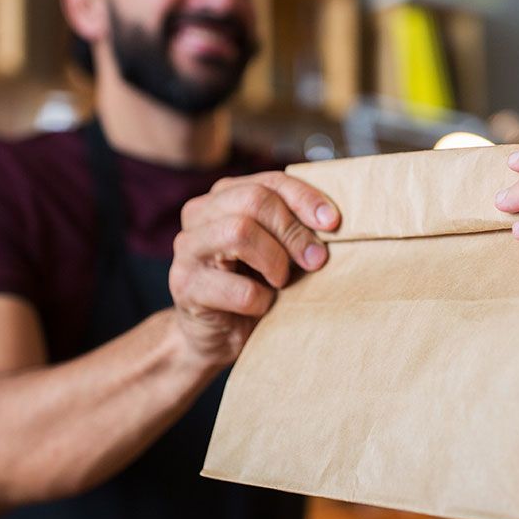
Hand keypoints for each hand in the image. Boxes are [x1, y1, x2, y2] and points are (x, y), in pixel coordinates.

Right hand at [169, 171, 339, 366]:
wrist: (215, 336)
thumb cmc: (252, 286)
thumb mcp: (276, 250)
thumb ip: (293, 229)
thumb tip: (331, 222)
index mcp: (224, 197)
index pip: (269, 183)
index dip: (304, 199)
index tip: (332, 223)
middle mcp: (199, 214)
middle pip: (254, 200)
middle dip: (293, 230)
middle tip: (314, 260)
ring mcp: (187, 249)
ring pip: (239, 232)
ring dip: (274, 261)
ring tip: (281, 282)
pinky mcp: (185, 286)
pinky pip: (238, 289)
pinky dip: (261, 301)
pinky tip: (261, 306)